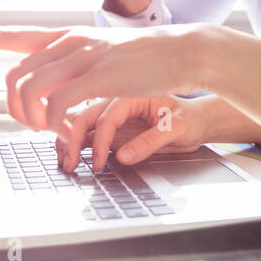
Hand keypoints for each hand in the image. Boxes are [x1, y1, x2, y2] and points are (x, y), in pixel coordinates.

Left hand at [0, 24, 221, 133]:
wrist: (185, 51)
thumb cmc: (150, 59)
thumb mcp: (107, 56)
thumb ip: (81, 65)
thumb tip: (62, 82)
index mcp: (71, 37)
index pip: (18, 34)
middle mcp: (71, 42)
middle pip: (15, 73)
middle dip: (13, 106)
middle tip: (33, 126)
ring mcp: (84, 57)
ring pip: (29, 87)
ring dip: (30, 117)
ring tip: (51, 131)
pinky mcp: (100, 76)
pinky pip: (57, 101)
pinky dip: (53, 122)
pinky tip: (67, 131)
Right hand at [55, 96, 209, 171]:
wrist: (196, 121)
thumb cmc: (190, 119)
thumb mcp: (177, 129)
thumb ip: (150, 141)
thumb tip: (122, 156)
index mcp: (133, 96)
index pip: (106, 117)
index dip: (99, 142)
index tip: (98, 163)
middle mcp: (117, 102)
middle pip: (84, 116)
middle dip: (71, 140)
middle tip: (69, 164)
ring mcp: (112, 116)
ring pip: (78, 123)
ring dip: (66, 141)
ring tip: (64, 162)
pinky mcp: (111, 129)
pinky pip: (86, 134)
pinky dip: (73, 143)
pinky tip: (68, 156)